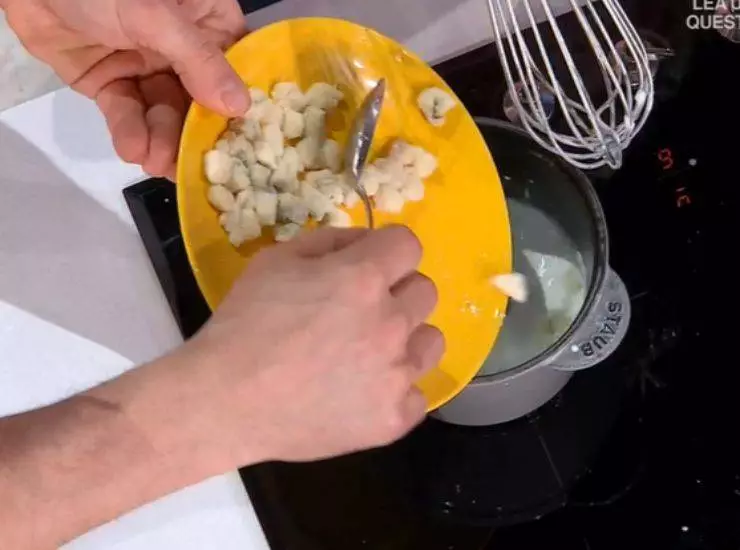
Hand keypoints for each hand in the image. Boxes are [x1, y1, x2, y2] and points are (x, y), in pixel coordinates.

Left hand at [3, 0, 248, 179]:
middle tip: (191, 167)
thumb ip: (198, 61)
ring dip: (160, 139)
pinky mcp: (112, 83)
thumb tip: (240, 107)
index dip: (237, 106)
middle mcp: (182, 47)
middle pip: (198, 100)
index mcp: (206, 20)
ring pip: (163, 111)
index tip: (241, 143)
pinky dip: (129, 130)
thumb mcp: (157, 16)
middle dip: (191, 133)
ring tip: (156, 163)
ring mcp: (146, 65)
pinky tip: (133, 149)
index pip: (233, 68)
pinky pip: (127, 111)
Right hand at [182, 225, 443, 463]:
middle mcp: (391, 324)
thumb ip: (329, 240)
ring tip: (369, 354)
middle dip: (398, 292)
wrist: (225, 402)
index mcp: (363, 279)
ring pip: (431, 342)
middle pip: (426, 292)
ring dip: (407, 340)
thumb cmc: (244, 325)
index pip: (409, 245)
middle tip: (361, 311)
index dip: (388, 251)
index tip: (371, 264)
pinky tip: (362, 392)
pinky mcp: (394, 419)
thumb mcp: (276, 260)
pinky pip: (418, 394)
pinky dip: (394, 390)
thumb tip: (364, 242)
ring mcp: (397, 375)